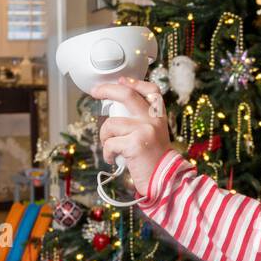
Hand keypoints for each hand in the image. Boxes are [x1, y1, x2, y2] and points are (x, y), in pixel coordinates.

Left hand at [92, 77, 173, 195]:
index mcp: (159, 117)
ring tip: (110, 147)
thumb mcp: (154, 135)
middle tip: (96, 92)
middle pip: (127, 95)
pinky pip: (110, 143)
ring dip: (104, 136)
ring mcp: (144, 130)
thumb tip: (116, 109)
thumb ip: (142, 121)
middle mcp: (153, 120)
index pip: (151, 91)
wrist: (164, 180)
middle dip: (107, 90)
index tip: (121, 81)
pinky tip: (112, 159)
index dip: (135, 82)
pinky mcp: (134, 144)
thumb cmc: (155, 159)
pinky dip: (107, 153)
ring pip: (111, 124)